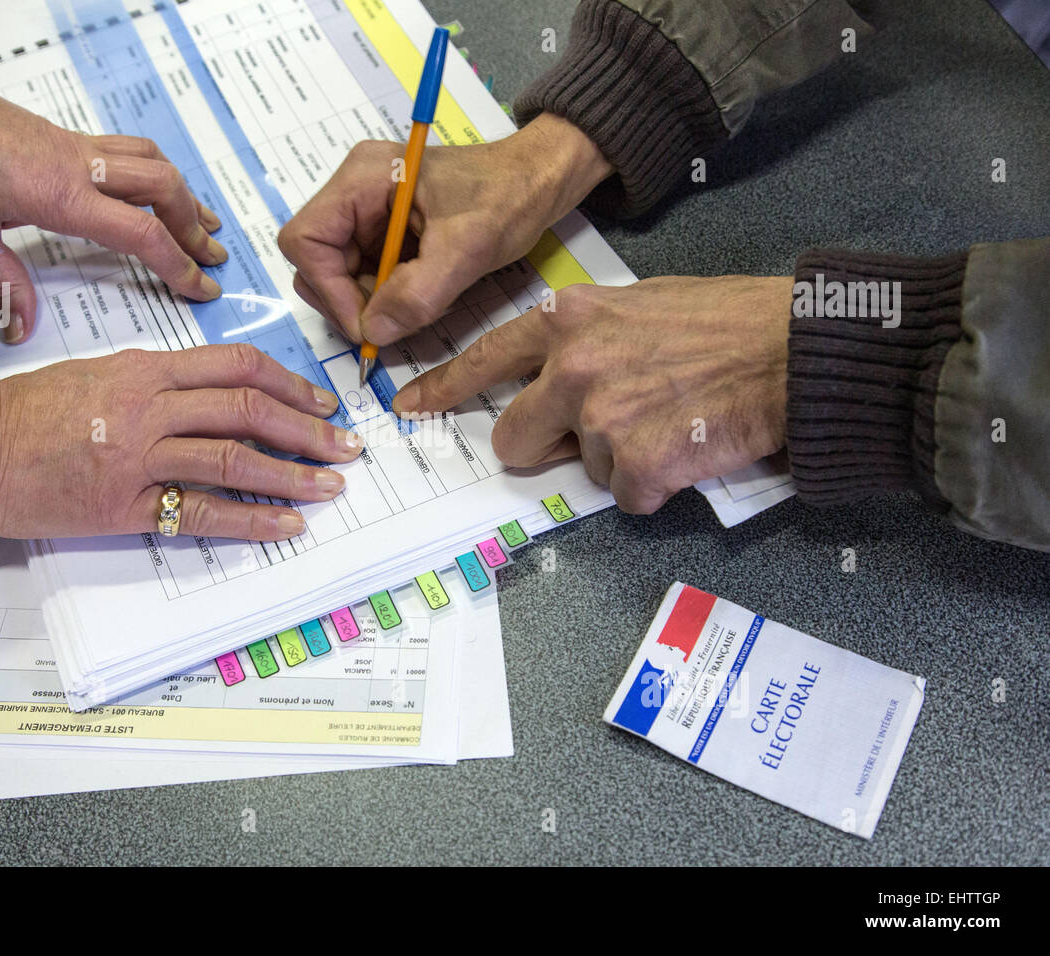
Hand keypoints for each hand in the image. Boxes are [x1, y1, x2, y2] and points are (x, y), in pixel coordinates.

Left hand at [0, 25, 225, 342]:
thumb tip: (21, 328)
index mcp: (62, 195)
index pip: (142, 233)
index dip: (178, 264)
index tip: (202, 289)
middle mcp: (80, 165)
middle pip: (163, 190)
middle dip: (194, 228)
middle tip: (214, 260)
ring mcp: (77, 147)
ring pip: (153, 163)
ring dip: (184, 195)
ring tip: (205, 223)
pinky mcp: (66, 138)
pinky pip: (131, 150)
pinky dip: (157, 172)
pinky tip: (158, 188)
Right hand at [0, 345, 361, 537]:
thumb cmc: (26, 410)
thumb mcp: (98, 373)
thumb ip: (156, 381)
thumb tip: (213, 395)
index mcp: (146, 367)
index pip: (237, 365)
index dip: (290, 384)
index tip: (321, 402)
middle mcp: (150, 405)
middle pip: (249, 408)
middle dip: (308, 429)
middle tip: (346, 445)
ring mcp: (137, 454)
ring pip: (234, 457)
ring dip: (292, 474)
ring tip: (330, 486)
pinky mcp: (123, 503)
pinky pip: (201, 510)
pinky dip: (250, 517)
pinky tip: (285, 525)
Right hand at [278, 114, 612, 345]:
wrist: (540, 180)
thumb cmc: (509, 196)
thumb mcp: (467, 248)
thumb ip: (418, 292)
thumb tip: (372, 331)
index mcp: (362, 179)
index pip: (306, 240)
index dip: (328, 290)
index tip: (366, 326)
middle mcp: (355, 193)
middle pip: (315, 262)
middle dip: (347, 301)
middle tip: (392, 323)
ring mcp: (367, 214)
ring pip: (339, 276)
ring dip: (369, 303)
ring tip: (416, 305)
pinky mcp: (384, 234)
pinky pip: (366, 277)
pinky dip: (386, 299)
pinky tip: (421, 296)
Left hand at [390, 277, 792, 512]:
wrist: (795, 346)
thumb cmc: (727, 321)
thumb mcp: (638, 306)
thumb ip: (582, 341)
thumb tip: (551, 388)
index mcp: (568, 320)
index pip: (484, 357)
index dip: (444, 387)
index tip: (411, 405)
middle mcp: (572, 366)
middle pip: (514, 438)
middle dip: (546, 447)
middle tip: (599, 434)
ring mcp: (602, 417)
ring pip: (581, 468)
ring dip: (620, 459)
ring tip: (672, 421)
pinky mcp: (639, 463)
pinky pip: (627, 496)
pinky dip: (656, 485)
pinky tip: (689, 448)